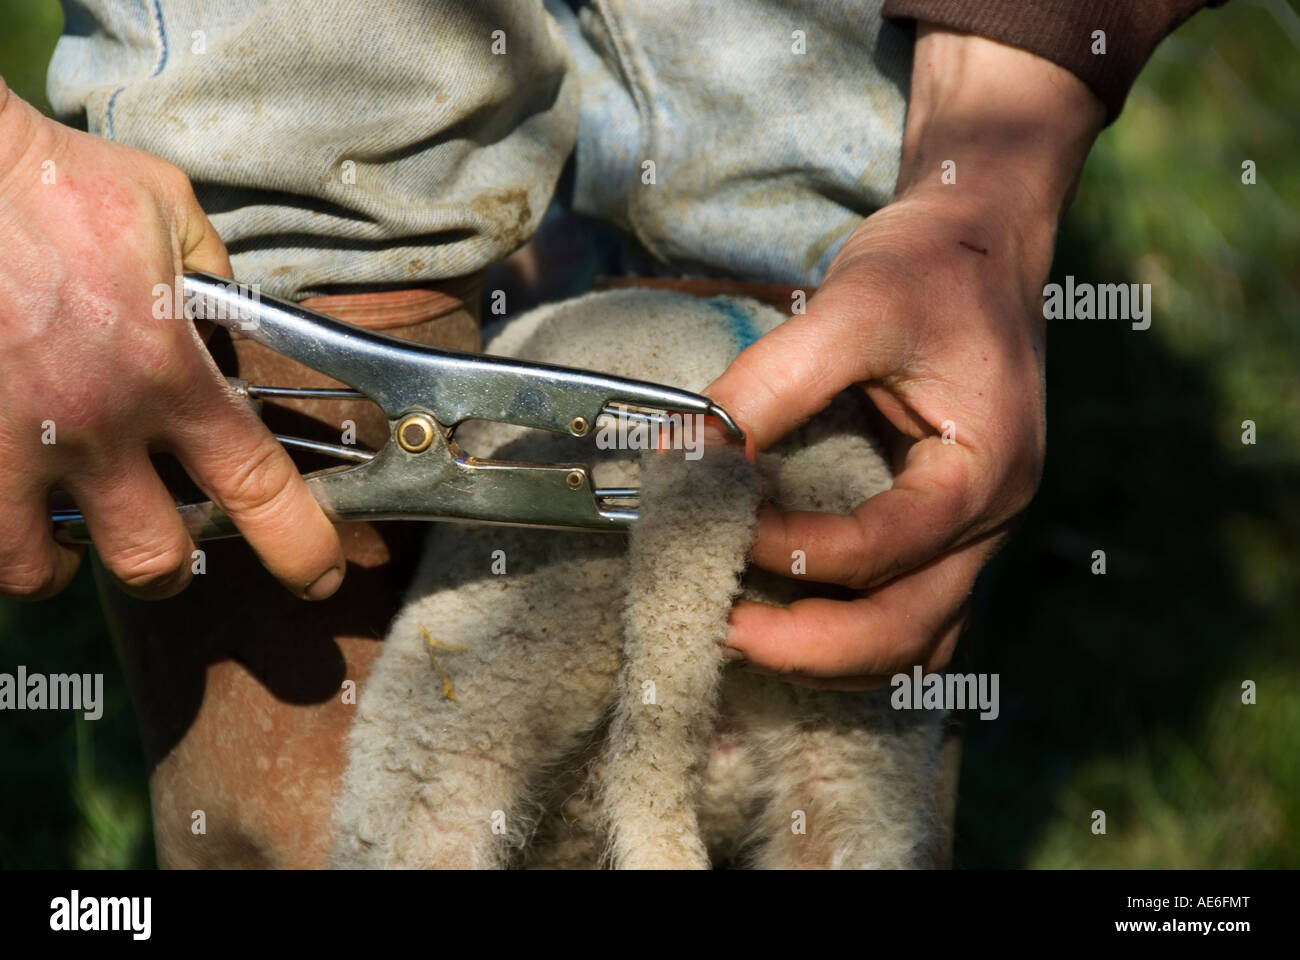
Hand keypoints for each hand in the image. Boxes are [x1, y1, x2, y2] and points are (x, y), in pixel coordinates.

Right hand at [0, 81, 343, 600]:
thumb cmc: (54, 183)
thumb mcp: (168, 211)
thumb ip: (213, 279)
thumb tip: (227, 326)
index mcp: (169, 373)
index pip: (257, 487)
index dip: (300, 546)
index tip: (316, 573)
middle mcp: (97, 424)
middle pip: (152, 556)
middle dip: (168, 569)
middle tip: (167, 554)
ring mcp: (11, 441)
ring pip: (42, 565)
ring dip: (63, 566)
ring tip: (70, 547)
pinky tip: (8, 512)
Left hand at [707, 28, 1105, 687]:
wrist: (983, 243)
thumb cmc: (931, 268)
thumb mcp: (851, 307)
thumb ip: (771, 383)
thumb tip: (686, 451)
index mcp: (983, 471)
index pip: (881, 548)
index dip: (790, 550)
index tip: (714, 524)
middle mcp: (989, 522)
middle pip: (907, 633)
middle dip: (806, 647)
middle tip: (717, 632)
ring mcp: (972, 536)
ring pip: (910, 643)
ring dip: (827, 656)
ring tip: (742, 634)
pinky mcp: (944, 531)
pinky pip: (906, 615)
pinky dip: (848, 635)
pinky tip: (786, 619)